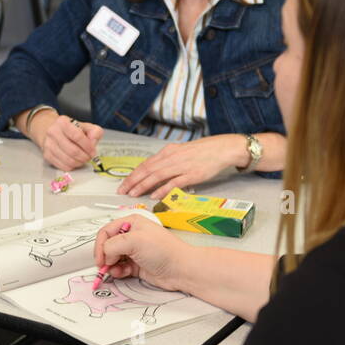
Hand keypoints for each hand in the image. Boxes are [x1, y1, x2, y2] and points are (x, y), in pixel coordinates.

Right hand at [30, 111, 103, 170]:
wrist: (53, 131)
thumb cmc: (70, 129)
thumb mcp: (85, 126)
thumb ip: (94, 132)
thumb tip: (93, 142)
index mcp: (63, 122)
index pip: (77, 136)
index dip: (87, 146)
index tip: (93, 151)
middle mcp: (53, 132)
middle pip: (72, 150)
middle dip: (84, 156)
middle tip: (89, 157)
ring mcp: (48, 144)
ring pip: (68, 160)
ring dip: (79, 162)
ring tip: (83, 159)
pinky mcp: (47, 155)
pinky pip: (62, 166)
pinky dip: (72, 166)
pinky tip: (75, 162)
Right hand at [93, 215, 193, 292]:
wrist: (181, 269)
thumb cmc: (164, 250)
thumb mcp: (134, 241)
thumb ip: (113, 245)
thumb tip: (105, 255)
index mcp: (131, 223)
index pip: (106, 232)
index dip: (100, 245)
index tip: (100, 259)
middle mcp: (132, 236)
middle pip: (108, 245)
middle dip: (105, 257)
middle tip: (105, 266)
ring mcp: (134, 251)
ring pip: (113, 258)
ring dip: (111, 266)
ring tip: (115, 270)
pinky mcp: (137, 265)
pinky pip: (120, 268)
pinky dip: (118, 272)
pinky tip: (123, 273)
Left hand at [117, 135, 245, 200]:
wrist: (221, 149)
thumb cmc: (201, 152)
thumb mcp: (180, 153)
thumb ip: (166, 162)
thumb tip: (152, 174)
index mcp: (168, 152)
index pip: (145, 164)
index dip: (132, 175)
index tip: (123, 184)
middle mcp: (172, 158)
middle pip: (147, 170)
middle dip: (133, 181)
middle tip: (122, 191)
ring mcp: (182, 166)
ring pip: (157, 176)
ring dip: (143, 185)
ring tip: (133, 194)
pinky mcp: (192, 174)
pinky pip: (174, 182)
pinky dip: (163, 189)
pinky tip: (154, 195)